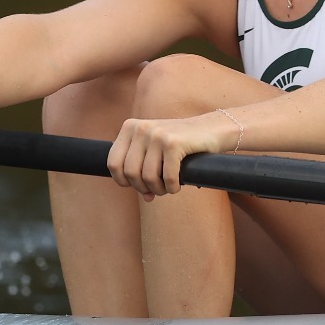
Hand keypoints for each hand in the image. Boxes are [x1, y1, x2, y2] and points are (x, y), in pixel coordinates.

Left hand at [108, 111, 242, 196]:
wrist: (211, 129)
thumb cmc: (181, 144)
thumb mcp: (155, 151)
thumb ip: (143, 171)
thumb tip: (144, 197)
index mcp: (130, 127)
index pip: (113, 162)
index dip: (123, 181)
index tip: (139, 186)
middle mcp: (141, 128)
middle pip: (130, 173)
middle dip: (143, 188)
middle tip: (157, 190)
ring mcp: (157, 134)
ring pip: (148, 177)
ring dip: (159, 190)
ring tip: (168, 188)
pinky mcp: (173, 143)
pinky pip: (167, 177)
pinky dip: (172, 187)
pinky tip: (178, 185)